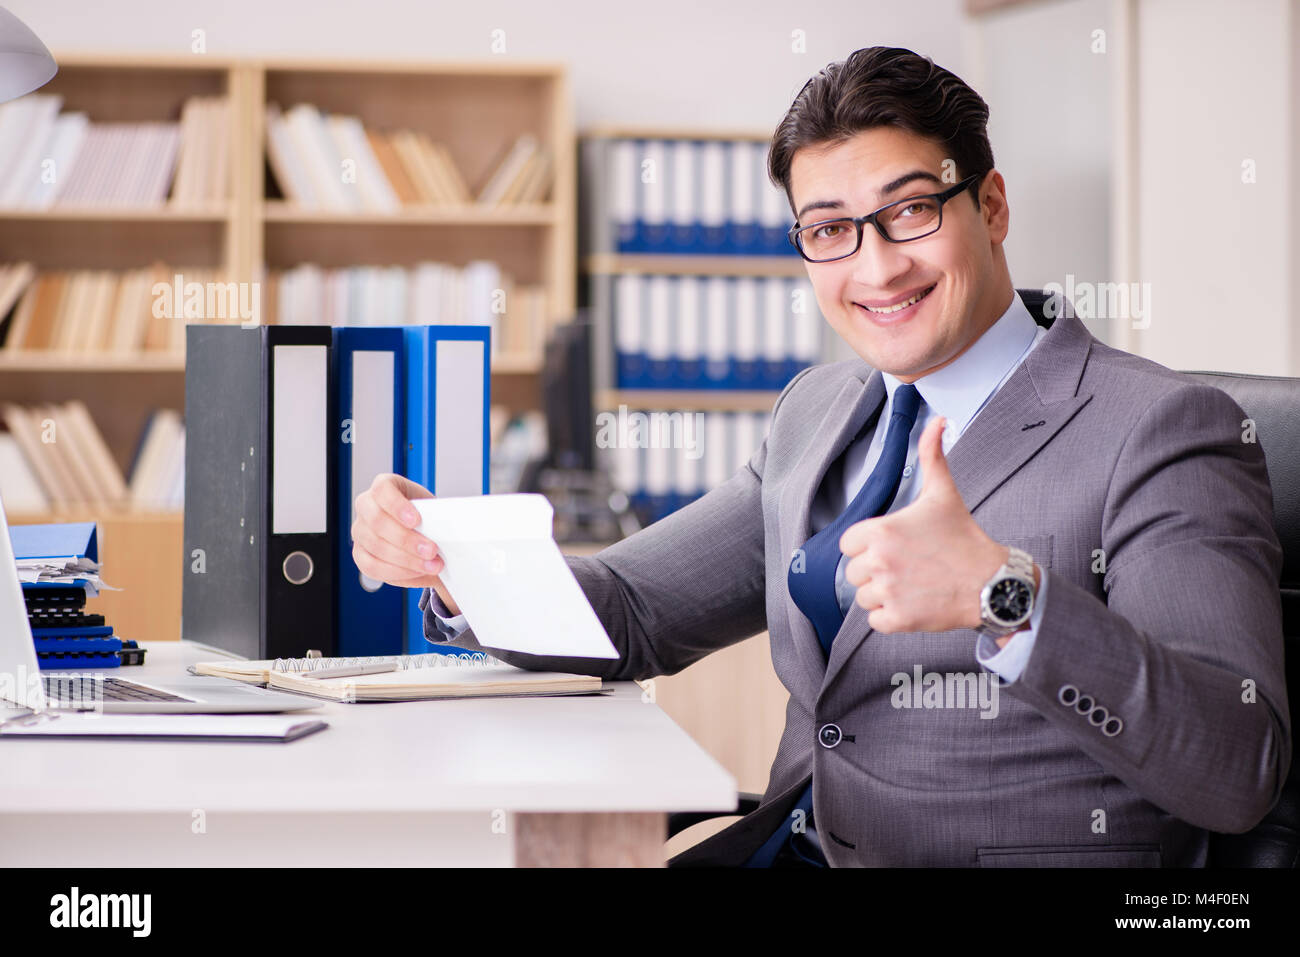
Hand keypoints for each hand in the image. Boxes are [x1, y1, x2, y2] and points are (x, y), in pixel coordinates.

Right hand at [350, 473, 459, 615]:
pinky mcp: (360, 554)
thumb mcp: (434, 509)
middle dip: (407, 539)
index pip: (382, 490)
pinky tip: (417, 571)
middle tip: (432, 550)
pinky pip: (372, 567)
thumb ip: (438, 514)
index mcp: (384, 486)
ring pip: (376, 547)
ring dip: (407, 560)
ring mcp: (360, 531)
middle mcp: (366, 506)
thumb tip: (451, 525)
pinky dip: (398, 572)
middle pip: (377, 521)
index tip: (416, 520)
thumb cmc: (428, 517)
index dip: (397, 505)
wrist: (424, 533)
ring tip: (432, 565)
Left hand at [840, 415, 1006, 633]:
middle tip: (907, 566)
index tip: (892, 546)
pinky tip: (912, 603)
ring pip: (863, 597)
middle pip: (854, 572)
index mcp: (881, 532)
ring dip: (882, 594)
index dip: (867, 546)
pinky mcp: (897, 619)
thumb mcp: (943, 493)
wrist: (991, 582)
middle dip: (875, 571)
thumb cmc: (964, 538)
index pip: (848, 544)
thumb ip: (932, 455)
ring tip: (911, 584)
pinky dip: (890, 617)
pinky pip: (875, 620)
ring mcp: (888, 592)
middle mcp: (879, 562)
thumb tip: (938, 422)